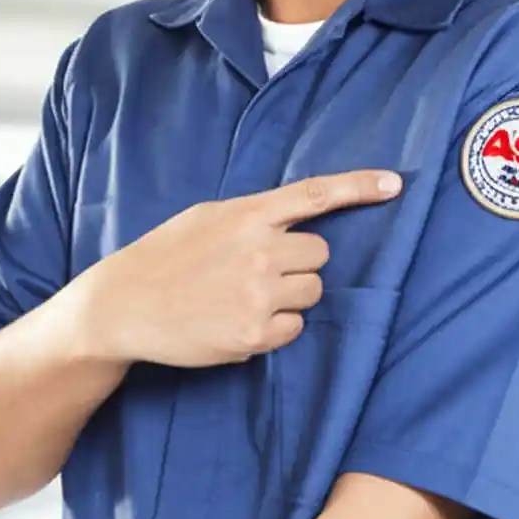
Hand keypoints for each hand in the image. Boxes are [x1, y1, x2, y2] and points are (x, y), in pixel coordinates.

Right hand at [62, 170, 402, 367]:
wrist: (123, 306)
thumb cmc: (167, 256)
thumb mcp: (209, 217)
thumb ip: (255, 216)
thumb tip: (297, 219)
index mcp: (249, 215)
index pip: (316, 195)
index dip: (359, 187)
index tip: (395, 184)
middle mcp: (260, 251)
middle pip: (321, 254)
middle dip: (299, 263)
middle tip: (259, 270)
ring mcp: (259, 294)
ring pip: (313, 291)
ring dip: (291, 295)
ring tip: (245, 296)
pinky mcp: (255, 333)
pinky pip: (296, 327)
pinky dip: (276, 326)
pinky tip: (239, 320)